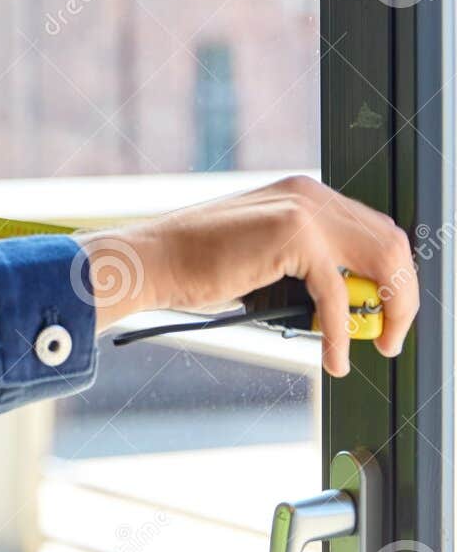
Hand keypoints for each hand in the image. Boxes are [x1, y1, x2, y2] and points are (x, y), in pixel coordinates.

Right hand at [77, 175, 415, 377]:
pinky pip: (337, 293)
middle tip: (388, 335)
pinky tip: (334, 357)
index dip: (388, 277)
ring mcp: (304, 210)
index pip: (373, 232)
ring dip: (388, 309)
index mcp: (303, 195)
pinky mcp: (294, 235)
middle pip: (391, 243)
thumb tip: (341, 309)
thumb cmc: (194, 266)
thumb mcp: (264, 260)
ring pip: (382, 261)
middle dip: (400, 295)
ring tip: (375, 344)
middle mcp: (310, 195)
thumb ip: (306, 269)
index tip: (383, 313)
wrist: (151, 260)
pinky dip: (341, 332)